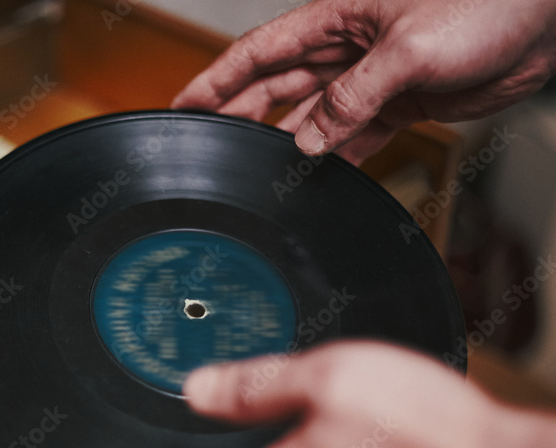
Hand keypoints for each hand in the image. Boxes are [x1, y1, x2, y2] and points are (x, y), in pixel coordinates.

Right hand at [172, 0, 555, 163]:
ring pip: (311, 115)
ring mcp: (370, 79)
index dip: (217, 78)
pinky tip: (315, 174)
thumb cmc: (487, 3)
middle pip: (275, 86)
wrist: (543, 21)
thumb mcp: (408, 49)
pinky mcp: (398, 103)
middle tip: (206, 142)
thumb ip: (353, 97)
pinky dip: (334, 157)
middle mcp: (347, 50)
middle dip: (238, 112)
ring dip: (286, 141)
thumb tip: (310, 139)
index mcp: (338, 20)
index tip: (184, 102)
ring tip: (255, 167)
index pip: (260, 52)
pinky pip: (352, 136)